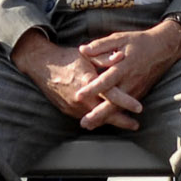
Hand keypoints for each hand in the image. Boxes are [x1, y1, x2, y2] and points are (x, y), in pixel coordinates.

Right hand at [13, 30, 139, 130]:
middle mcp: (80, 97)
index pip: (111, 94)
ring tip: (125, 123)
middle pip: (105, 113)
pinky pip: (85, 116)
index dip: (125, 102)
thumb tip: (121, 56)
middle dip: (121, 120)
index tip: (139, 108)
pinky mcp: (67, 110)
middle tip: (135, 125)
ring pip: (95, 117)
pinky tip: (106, 118)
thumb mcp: (87, 55)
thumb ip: (104, 57)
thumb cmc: (67, 58)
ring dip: (109, 120)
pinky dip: (96, 117)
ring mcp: (73, 106)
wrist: (41, 65)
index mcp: (87, 80)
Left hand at [74, 21, 180, 126]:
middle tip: (84, 123)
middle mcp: (130, 81)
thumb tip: (82, 49)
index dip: (92, 88)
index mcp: (123, 66)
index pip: (106, 80)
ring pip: (119, 108)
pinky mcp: (140, 93)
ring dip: (105, 118)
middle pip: (113, 102)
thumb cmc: (140, 42)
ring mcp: (136, 89)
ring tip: (89, 126)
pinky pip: (125, 107)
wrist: (164, 49)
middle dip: (98, 114)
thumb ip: (100, 46)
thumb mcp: (120, 38)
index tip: (78, 95)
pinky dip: (114, 116)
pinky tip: (103, 122)